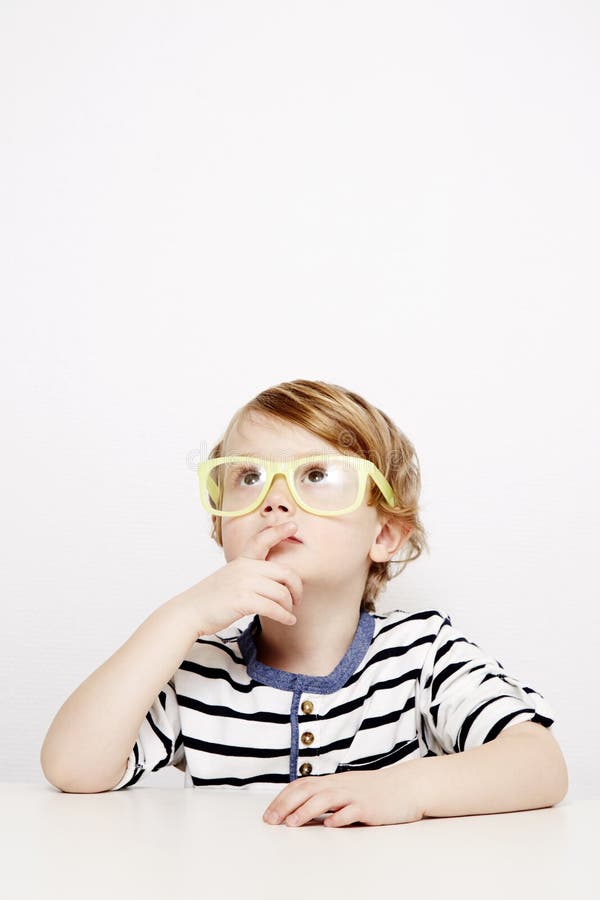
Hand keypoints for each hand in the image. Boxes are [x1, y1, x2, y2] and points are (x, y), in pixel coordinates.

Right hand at [170, 522, 302, 636]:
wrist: (189, 611)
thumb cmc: (210, 598)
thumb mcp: (230, 577)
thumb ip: (249, 575)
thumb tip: (272, 583)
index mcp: (242, 560)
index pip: (263, 540)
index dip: (279, 531)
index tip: (293, 525)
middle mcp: (245, 568)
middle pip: (285, 573)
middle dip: (296, 588)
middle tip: (297, 599)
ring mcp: (244, 583)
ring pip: (282, 593)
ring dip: (289, 606)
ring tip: (289, 613)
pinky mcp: (243, 601)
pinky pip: (274, 608)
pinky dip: (285, 616)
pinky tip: (288, 620)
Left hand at [262, 764, 426, 827]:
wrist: (407, 786)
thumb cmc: (375, 791)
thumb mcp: (347, 790)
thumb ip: (327, 797)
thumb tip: (302, 810)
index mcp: (333, 782)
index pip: (302, 785)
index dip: (283, 798)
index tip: (269, 814)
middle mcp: (341, 785)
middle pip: (308, 790)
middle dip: (286, 804)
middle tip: (271, 820)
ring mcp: (355, 795)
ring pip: (326, 799)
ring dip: (307, 811)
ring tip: (292, 823)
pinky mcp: (370, 807)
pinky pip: (353, 811)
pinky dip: (340, 817)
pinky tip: (330, 824)